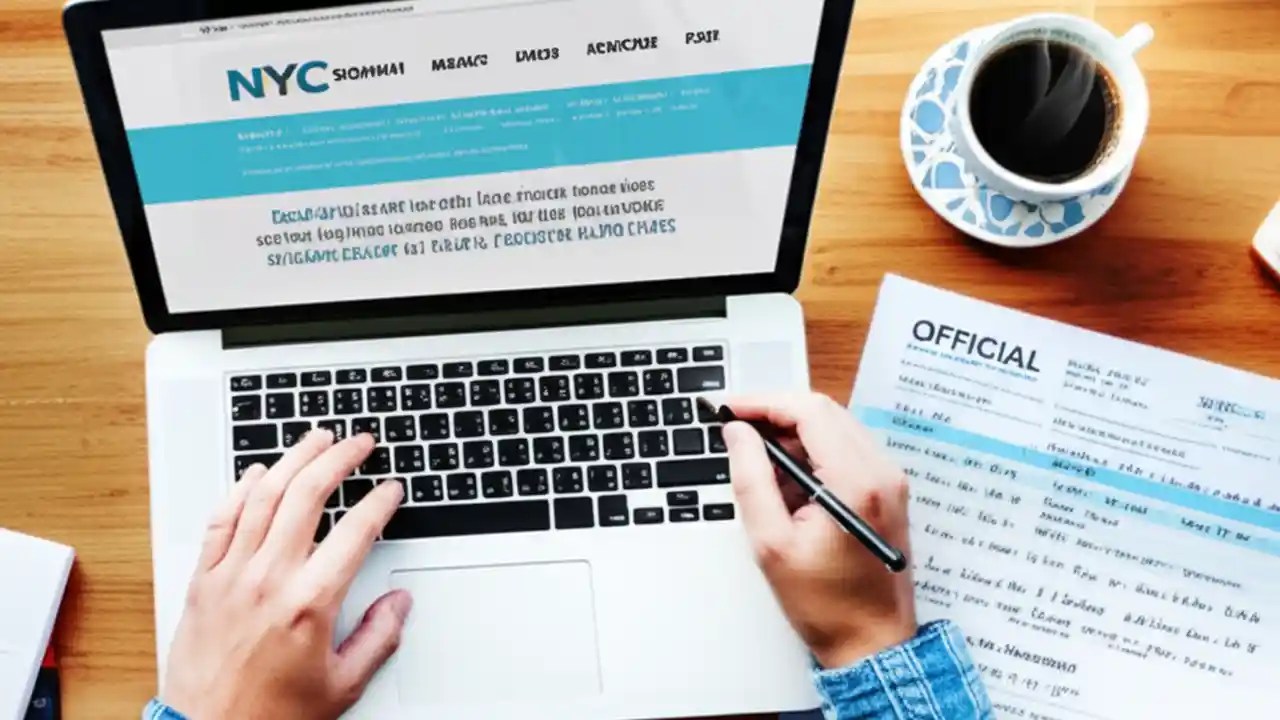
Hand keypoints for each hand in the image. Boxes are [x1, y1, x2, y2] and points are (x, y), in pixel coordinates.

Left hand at [161, 430, 409, 719]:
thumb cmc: (268, 715)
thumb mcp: (342, 686)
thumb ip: (378, 638)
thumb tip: (399, 603)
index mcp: (310, 603)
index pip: (355, 531)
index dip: (379, 502)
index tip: (390, 491)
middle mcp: (269, 579)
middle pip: (307, 495)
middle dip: (339, 458)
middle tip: (359, 443)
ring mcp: (231, 575)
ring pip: (263, 495)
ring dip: (294, 460)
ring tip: (316, 440)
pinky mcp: (203, 581)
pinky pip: (221, 520)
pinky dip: (240, 489)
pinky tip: (257, 473)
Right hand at [723, 393, 915, 668]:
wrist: (873, 643)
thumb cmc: (826, 605)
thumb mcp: (771, 544)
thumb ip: (751, 479)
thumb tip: (738, 434)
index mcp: (855, 483)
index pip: (809, 411)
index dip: (763, 402)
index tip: (730, 408)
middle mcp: (881, 473)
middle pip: (824, 412)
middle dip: (775, 414)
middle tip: (736, 430)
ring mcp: (890, 481)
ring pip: (835, 427)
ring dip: (793, 434)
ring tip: (758, 462)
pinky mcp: (888, 491)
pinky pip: (847, 450)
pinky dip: (813, 452)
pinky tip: (788, 481)